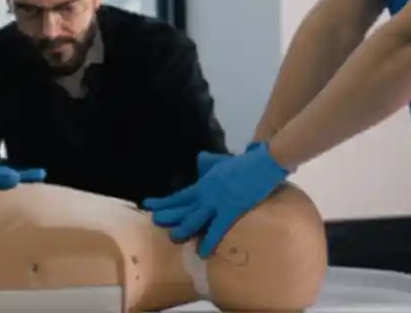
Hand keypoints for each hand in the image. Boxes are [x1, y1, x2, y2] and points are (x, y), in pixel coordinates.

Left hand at [142, 142, 287, 256]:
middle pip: (182, 207)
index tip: (147, 205)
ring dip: (183, 230)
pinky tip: (202, 252)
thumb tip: (199, 159)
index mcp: (204, 183)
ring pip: (195, 218)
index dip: (164, 202)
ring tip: (173, 238)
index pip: (180, 195)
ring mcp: (218, 201)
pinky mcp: (232, 209)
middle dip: (168, 215)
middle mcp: (206, 193)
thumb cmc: (245, 163)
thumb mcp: (221, 161)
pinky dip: (209, 241)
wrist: (263, 163)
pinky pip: (217, 228)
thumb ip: (208, 162)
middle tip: (154, 222)